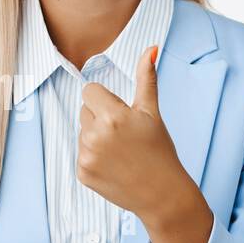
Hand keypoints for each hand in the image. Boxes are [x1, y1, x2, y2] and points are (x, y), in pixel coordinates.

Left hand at [77, 45, 198, 220]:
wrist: (162, 194)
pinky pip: (81, 153)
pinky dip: (94, 157)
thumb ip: (146, 78)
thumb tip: (150, 48)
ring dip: (96, 137)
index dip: (106, 100)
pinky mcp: (82, 173)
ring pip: (82, 131)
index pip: (90, 91)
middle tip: (124, 135)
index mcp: (112, 115)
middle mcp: (95, 135)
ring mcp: (86, 156)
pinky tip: (114, 165)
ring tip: (121, 151)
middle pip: (85, 110)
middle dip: (101, 117)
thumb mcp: (152, 112)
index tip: (121, 114)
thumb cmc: (159, 150)